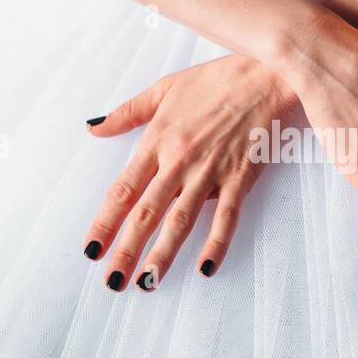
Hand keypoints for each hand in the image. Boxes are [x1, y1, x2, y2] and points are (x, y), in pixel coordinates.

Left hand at [82, 55, 296, 291]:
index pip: (123, 191)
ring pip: (181, 221)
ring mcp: (211, 172)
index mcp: (158, 141)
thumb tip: (93, 128)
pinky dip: (216, 243)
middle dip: (127, 251)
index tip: (91, 250)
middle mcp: (179, 161)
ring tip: (148, 284)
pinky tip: (205, 268)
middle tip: (112, 283)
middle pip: (146, 214)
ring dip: (163, 255)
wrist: (266, 72)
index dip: (105, 223)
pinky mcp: (240, 178)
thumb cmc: (216, 79)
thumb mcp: (164, 88)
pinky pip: (226, 217)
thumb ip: (127, 113)